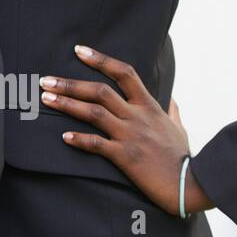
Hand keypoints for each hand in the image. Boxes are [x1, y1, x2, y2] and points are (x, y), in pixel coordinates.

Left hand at [39, 46, 212, 216]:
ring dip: (67, 104)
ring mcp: (131, 135)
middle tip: (45, 80)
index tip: (79, 50)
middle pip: (100, 91)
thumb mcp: (179, 128)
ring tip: (45, 99)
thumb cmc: (183, 157)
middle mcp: (137, 117)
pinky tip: (64, 136)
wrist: (191, 186)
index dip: (101, 59)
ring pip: (94, 113)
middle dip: (70, 83)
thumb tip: (171, 99)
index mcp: (149, 106)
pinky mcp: (126, 157)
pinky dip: (80, 139)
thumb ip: (172, 111)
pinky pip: (98, 145)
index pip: (124, 74)